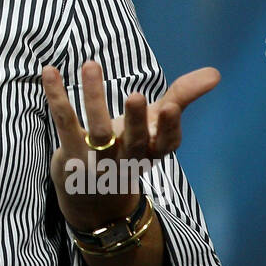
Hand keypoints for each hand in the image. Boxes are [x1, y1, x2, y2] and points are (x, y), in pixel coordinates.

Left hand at [41, 60, 219, 231]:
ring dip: (94, 98)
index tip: (171, 106)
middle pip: (133, 141)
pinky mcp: (70, 154)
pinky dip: (57, 97)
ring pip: (97, 130)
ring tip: (92, 65)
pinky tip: (50, 71)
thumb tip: (215, 73)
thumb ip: (182, 97)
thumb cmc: (130, 150)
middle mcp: (127, 159)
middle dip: (136, 120)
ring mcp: (97, 160)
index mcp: (152, 152)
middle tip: (136, 96)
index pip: (166, 144)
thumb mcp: (156, 126)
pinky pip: (64, 123)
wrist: (94, 201)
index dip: (169, 127)